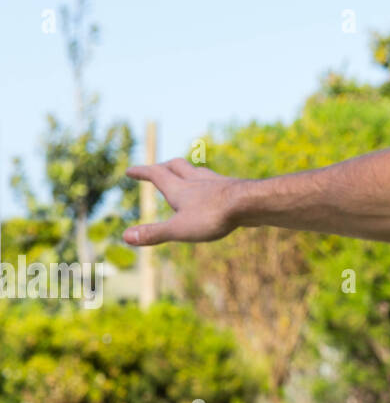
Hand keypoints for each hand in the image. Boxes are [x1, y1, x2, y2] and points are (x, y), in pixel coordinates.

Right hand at [124, 158, 241, 245]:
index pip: (156, 174)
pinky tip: (215, 188)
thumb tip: (125, 236)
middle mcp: (196, 181)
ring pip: (198, 171)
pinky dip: (208, 182)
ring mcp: (216, 182)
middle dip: (163, 166)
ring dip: (187, 171)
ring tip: (186, 174)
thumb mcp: (179, 228)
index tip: (130, 170)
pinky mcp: (232, 188)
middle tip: (157, 168)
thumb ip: (154, 233)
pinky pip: (216, 181)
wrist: (251, 203)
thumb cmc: (213, 216)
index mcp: (179, 188)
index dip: (142, 172)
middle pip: (177, 166)